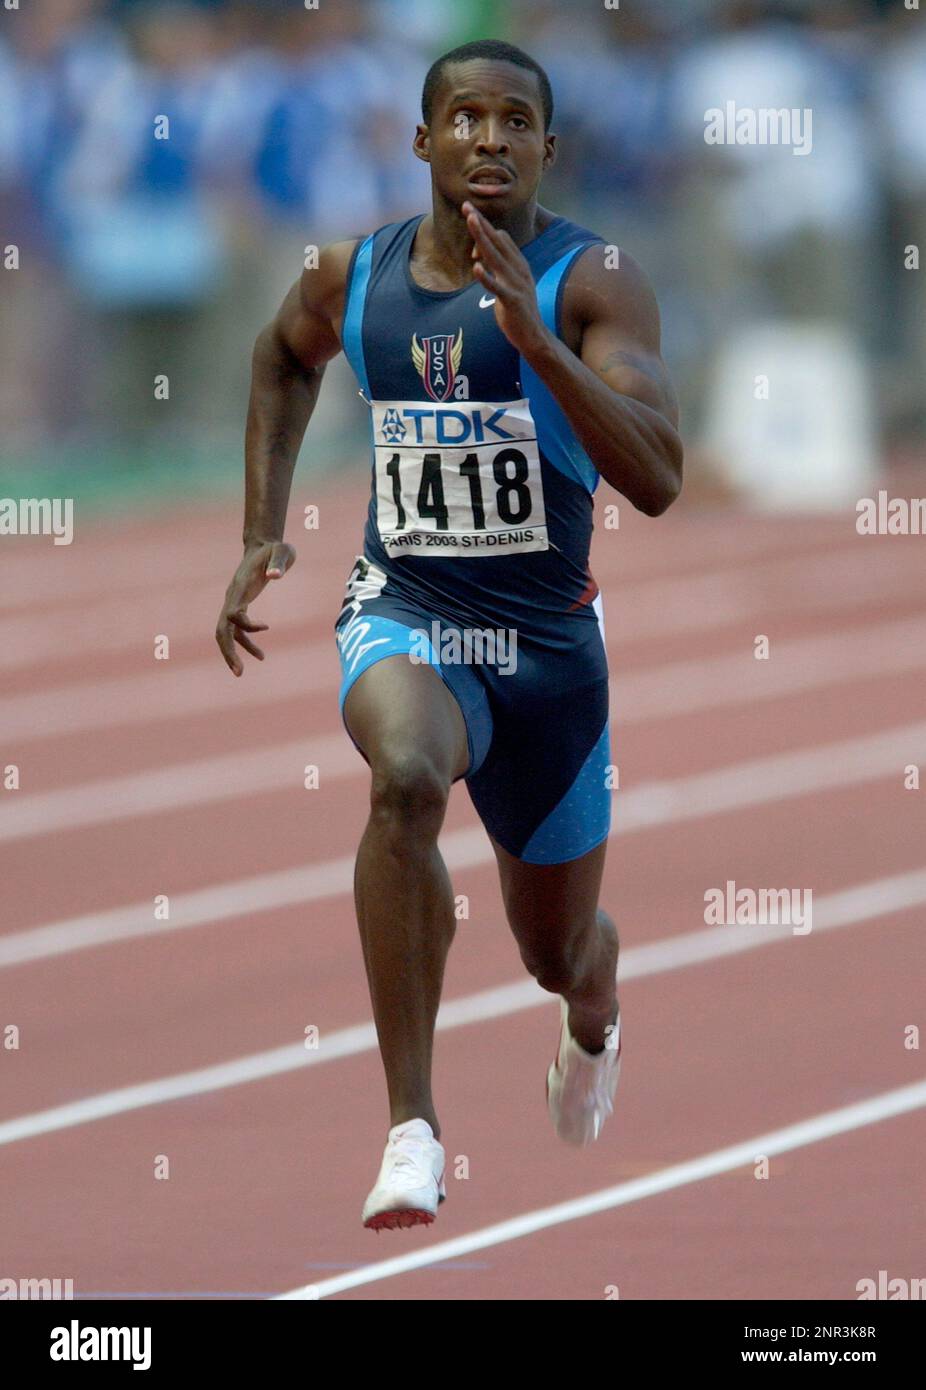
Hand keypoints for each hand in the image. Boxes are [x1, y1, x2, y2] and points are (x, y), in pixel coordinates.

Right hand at [215, 539, 295, 675]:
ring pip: (226, 634)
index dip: (245, 625)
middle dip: (228, 652)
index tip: (266, 627)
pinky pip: (237, 631)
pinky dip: (246, 643)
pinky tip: (261, 654)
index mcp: (240, 586)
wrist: (263, 546)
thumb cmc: (275, 550)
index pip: (233, 613)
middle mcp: (232, 597)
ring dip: (236, 652)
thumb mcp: (282, 551)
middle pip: (222, 629)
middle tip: (239, 672)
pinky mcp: (239, 606)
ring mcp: (233, 602)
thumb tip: (275, 576)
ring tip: (258, 663)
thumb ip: (279, 563)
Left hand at [463, 201, 549, 356]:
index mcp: (518, 265)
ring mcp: (516, 284)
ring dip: (481, 238)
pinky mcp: (512, 301)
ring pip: (495, 257)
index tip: (469, 221)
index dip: (483, 231)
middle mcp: (519, 270)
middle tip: (466, 204)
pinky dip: (486, 277)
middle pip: (497, 241)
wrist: (534, 337)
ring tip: (470, 221)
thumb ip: (496, 270)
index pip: (500, 238)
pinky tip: (476, 267)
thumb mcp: (509, 285)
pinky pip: (497, 287)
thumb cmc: (518, 311)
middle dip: (480, 222)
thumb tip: (481, 258)